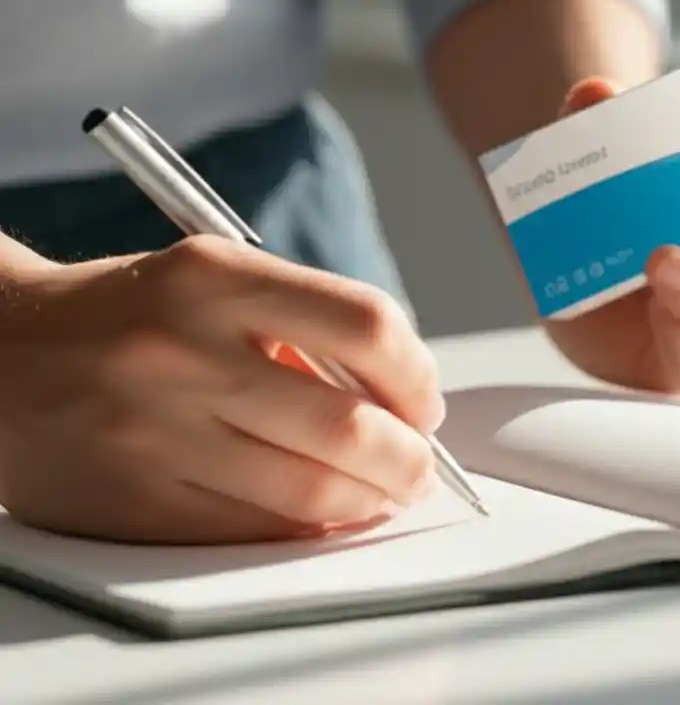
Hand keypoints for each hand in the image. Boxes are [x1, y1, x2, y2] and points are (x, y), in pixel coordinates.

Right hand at [0, 235, 441, 543]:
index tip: (422, 400)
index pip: (367, 325)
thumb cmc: (126, 315)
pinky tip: (324, 513)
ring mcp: (157, 434)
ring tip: (384, 492)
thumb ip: (303, 327)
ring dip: (371, 500)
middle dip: (409, 459)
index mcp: (213, 279)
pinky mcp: (136, 501)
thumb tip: (401, 400)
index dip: (417, 374)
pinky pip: (255, 532)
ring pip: (311, 493)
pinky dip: (309, 528)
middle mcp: (184, 353)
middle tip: (420, 465)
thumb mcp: (210, 279)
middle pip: (351, 427)